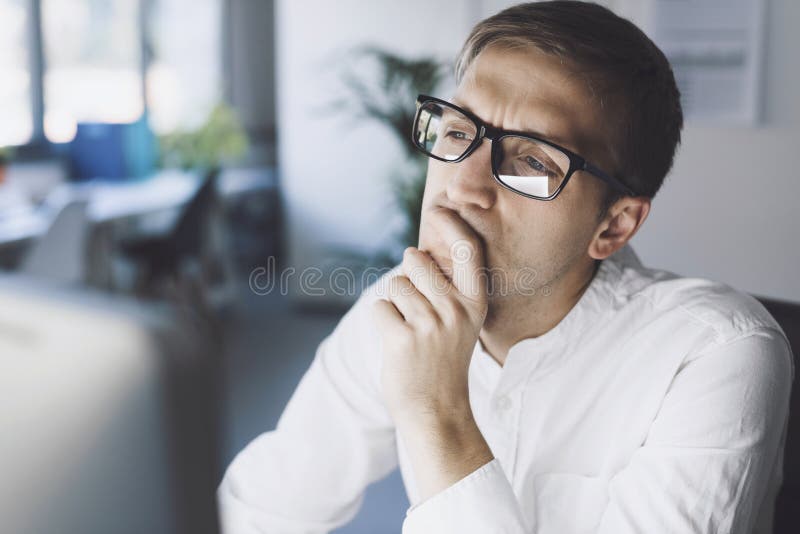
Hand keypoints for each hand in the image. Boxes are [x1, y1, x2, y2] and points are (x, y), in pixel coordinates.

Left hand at [373, 207, 487, 425]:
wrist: (436, 410)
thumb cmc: (442, 360)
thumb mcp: (460, 321)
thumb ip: (446, 288)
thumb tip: (414, 250)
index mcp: (474, 302)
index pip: (467, 251)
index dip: (453, 225)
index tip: (441, 208)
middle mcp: (456, 310)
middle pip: (415, 260)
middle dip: (408, 275)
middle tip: (417, 310)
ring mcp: (430, 324)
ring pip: (395, 284)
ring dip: (395, 303)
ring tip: (410, 332)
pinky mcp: (403, 338)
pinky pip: (380, 307)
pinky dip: (383, 321)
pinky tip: (398, 343)